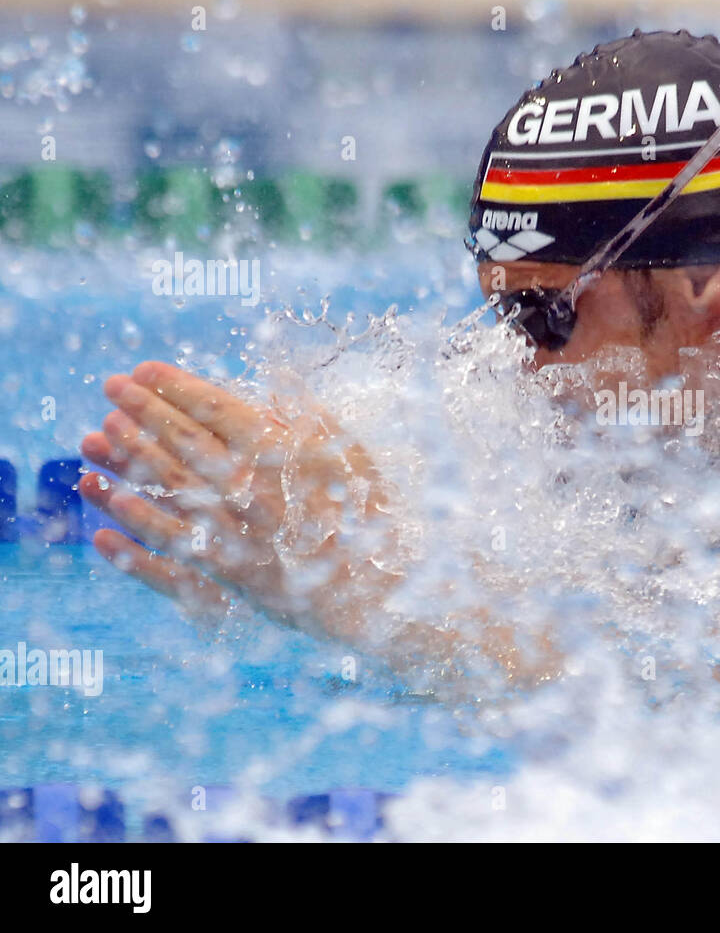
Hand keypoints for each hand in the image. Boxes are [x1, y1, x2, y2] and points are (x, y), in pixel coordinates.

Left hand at [79, 361, 398, 646]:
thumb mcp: (355, 461)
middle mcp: (255, 490)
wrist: (380, 595)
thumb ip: (316, 424)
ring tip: (94, 437)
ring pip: (171, 492)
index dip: (177, 386)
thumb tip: (277, 390)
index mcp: (287, 456)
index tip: (143, 369)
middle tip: (110, 387)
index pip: (219, 410)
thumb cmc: (373, 522)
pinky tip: (99, 520)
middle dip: (145, 411)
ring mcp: (239, 534)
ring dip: (129, 461)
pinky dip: (132, 534)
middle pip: (186, 443)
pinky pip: (171, 552)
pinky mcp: (229, 575)